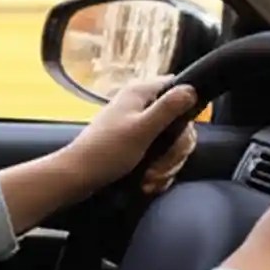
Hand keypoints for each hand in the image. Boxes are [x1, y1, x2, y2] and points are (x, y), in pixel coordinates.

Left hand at [65, 76, 198, 193]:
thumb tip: (192, 89)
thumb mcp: (142, 129)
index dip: (187, 109)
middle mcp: (140, 105)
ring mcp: (136, 125)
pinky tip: (148, 183)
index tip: (181, 133)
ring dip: (166, 165)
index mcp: (140, 93)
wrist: (76, 176)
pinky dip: (157, 171)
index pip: (178, 86)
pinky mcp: (134, 144)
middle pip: (179, 122)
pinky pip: (158, 155)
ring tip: (151, 180)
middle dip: (175, 151)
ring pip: (170, 142)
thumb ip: (167, 109)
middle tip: (162, 167)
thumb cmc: (107, 151)